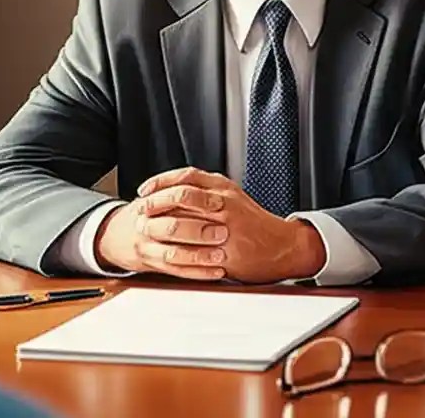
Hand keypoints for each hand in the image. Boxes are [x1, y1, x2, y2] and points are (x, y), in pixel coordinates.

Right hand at [93, 171, 228, 280]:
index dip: (197, 200)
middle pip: (172, 228)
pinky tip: (216, 271)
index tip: (219, 203)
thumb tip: (214, 188)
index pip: (173, 198)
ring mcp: (148, 248)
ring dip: (200, 256)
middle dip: (199, 231)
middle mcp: (146, 226)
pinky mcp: (155, 266)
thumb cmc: (144, 214)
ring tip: (220, 255)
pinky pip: (178, 272)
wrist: (114, 237)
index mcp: (149, 204)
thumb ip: (177, 189)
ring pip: (174, 254)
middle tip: (222, 232)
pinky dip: (199, 273)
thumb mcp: (154, 195)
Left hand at [137, 168, 326, 283]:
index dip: (160, 182)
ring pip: (185, 219)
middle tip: (141, 211)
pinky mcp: (228, 247)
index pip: (185, 176)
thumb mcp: (233, 197)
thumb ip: (208, 191)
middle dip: (156, 203)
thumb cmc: (255, 223)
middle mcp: (225, 201)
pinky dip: (176, 247)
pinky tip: (164, 249)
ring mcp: (227, 224)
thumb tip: (175, 190)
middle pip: (181, 194)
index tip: (145, 190)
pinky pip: (196, 247)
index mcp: (223, 187)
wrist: (283, 246)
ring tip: (146, 230)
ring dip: (161, 225)